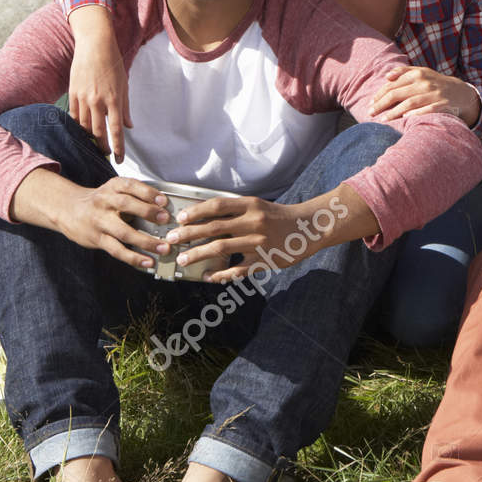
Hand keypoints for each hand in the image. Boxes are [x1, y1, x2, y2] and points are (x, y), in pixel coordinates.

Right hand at [55, 177, 170, 269]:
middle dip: (148, 212)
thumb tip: (164, 208)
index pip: (130, 186)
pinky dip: (134, 257)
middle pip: (126, 205)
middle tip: (166, 220)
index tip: (164, 201)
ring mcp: (100, 222)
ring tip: (163, 248)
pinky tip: (148, 262)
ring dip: (146, 241)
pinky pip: (117, 250)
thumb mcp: (114, 190)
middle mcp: (104, 202)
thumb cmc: (100, 201)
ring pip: (124, 232)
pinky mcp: (97, 239)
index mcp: (112, 187)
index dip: (148, 193)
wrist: (68, 209)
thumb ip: (135, 196)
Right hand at [67, 8, 130, 160]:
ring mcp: (83, 97)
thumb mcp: (124, 85)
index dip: (118, 147)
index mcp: (114, 99)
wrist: (95, 46)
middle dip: (102, 147)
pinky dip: (78, 125)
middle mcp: (97, 101)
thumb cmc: (113, 65)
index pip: (116, 130)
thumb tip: (129, 126)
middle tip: (106, 155)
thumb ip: (125, 108)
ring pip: (84, 126)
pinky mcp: (72, 93)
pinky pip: (74, 116)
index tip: (118, 159)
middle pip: (98, 132)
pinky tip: (82, 130)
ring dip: (89, 137)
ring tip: (94, 144)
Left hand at [161, 195, 343, 283]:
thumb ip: (236, 210)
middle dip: (189, 234)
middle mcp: (254, 222)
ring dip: (198, 254)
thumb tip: (204, 216)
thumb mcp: (259, 206)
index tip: (180, 218)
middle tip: (171, 240)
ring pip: (221, 248)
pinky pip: (238, 269)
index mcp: (251, 205)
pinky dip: (222, 274)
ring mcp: (259, 242)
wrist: (310, 228)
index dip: (196, 212)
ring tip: (183, 260)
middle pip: (214, 227)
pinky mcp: (265, 260)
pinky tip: (208, 277)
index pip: (217, 205)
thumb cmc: (279, 216)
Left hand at [370, 64, 481, 127]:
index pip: (393, 84)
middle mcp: (425, 83)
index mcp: (418, 74)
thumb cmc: (436, 84)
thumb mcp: (422, 73)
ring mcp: (434, 94)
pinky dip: (416, 114)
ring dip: (394, 112)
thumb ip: (404, 72)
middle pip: (398, 93)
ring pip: (410, 103)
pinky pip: (427, 110)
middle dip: (382, 104)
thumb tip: (387, 76)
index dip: (380, 94)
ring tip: (383, 119)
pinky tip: (405, 118)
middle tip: (371, 112)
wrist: (462, 93)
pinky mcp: (443, 106)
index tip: (371, 103)